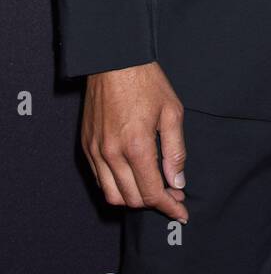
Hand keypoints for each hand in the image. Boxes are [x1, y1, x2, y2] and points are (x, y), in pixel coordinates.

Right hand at [81, 62, 188, 221]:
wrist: (114, 61)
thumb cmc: (146, 82)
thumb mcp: (172, 112)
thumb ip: (175, 151)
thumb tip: (177, 181)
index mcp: (136, 146)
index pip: (152, 192)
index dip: (169, 206)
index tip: (181, 212)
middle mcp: (112, 154)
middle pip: (132, 199)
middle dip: (155, 203)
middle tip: (173, 195)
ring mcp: (96, 151)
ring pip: (112, 195)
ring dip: (134, 199)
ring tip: (152, 189)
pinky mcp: (86, 146)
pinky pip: (99, 179)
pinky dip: (116, 187)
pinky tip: (132, 177)